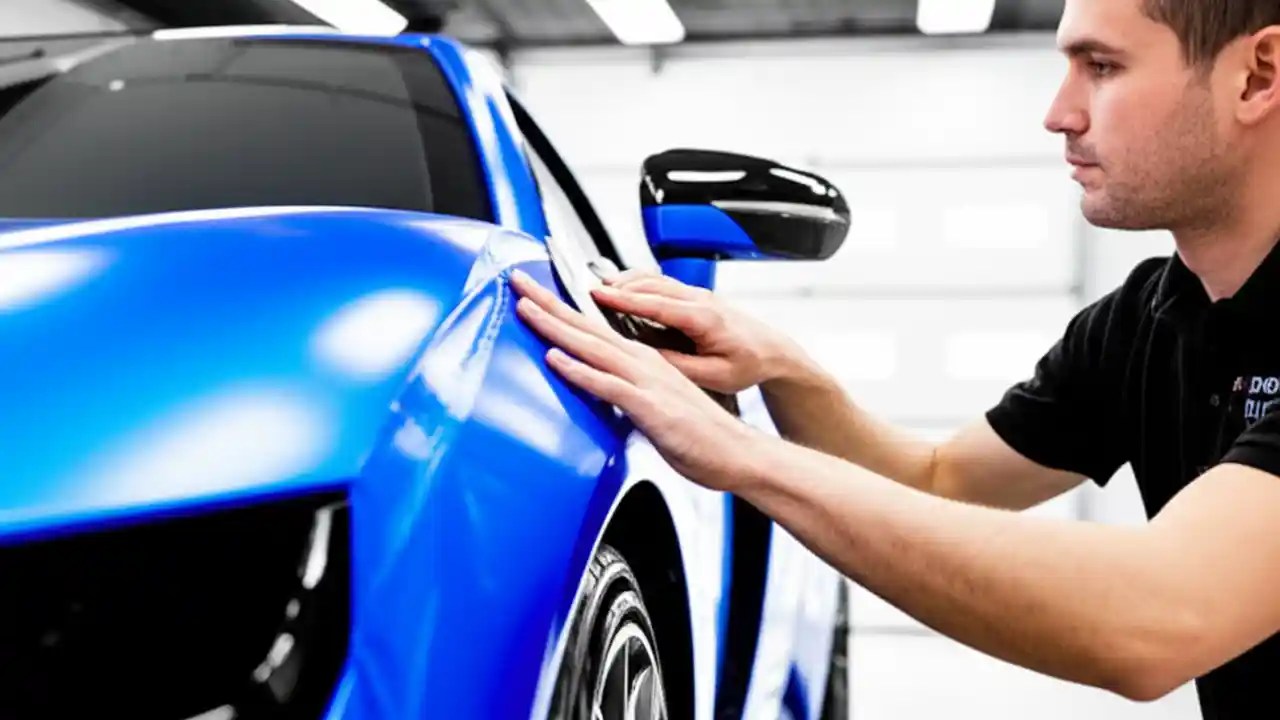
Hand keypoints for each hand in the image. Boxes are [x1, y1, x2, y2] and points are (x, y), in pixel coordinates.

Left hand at [510, 269, 764, 489]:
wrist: (737, 453)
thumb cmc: (699, 433)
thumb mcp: (654, 404)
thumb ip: (626, 391)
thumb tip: (603, 388)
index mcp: (641, 360)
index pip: (591, 327)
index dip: (559, 308)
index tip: (531, 292)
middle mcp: (641, 362)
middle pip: (586, 326)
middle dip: (548, 303)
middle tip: (516, 280)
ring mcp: (645, 381)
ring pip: (592, 346)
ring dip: (557, 326)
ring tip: (526, 308)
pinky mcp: (649, 406)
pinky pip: (608, 385)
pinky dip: (581, 371)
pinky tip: (557, 359)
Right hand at [589, 270, 805, 393]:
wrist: (774, 352)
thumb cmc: (749, 364)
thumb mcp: (714, 375)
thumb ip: (679, 367)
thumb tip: (646, 359)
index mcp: (702, 318)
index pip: (655, 303)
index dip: (623, 298)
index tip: (598, 294)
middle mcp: (699, 300)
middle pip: (650, 285)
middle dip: (616, 285)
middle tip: (587, 289)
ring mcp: (698, 296)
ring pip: (655, 280)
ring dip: (627, 282)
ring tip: (600, 287)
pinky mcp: (696, 298)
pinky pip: (662, 285)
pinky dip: (640, 284)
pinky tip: (625, 289)